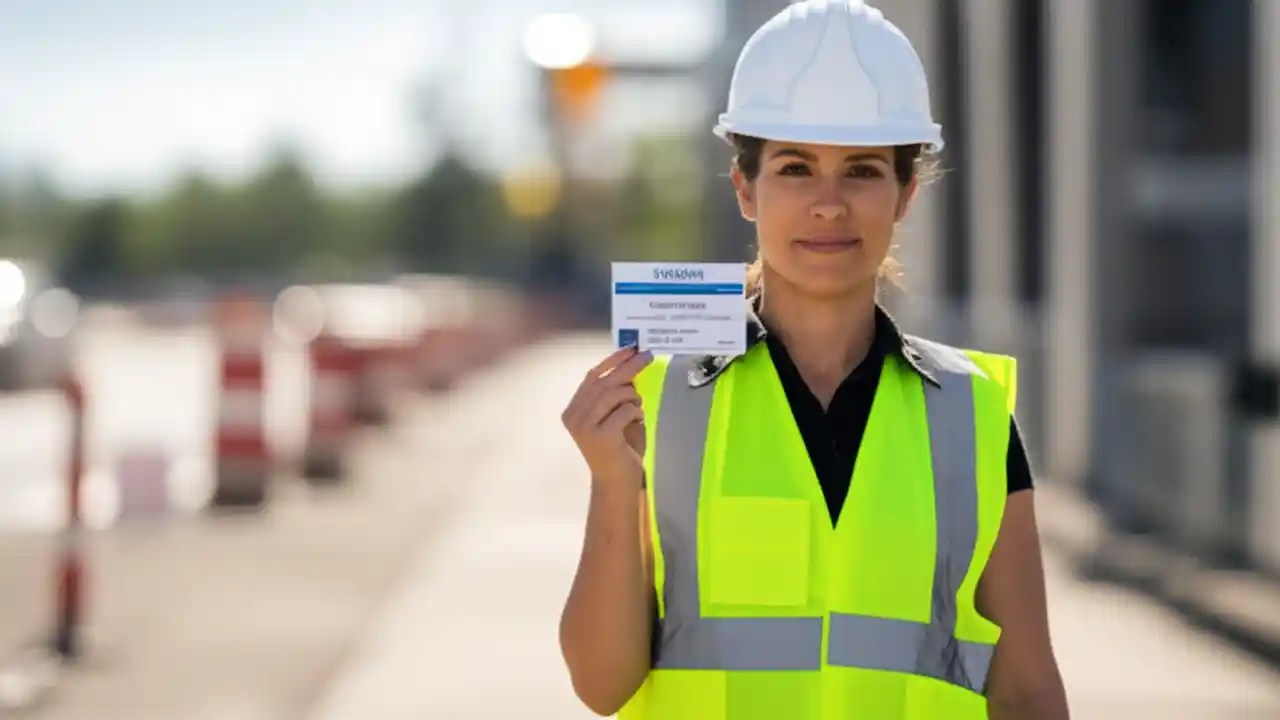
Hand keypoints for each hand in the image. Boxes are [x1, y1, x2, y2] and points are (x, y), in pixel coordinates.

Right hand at [561, 346, 653, 488]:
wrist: (617, 483)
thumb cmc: (618, 449)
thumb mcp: (613, 417)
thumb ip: (615, 395)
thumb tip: (632, 365)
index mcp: (573, 410)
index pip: (592, 376)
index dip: (612, 360)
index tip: (630, 349)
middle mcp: (574, 417)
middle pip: (605, 381)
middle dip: (629, 367)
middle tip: (647, 356)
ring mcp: (586, 427)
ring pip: (615, 394)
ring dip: (633, 396)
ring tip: (638, 406)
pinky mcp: (602, 436)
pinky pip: (626, 410)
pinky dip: (636, 413)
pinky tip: (637, 422)